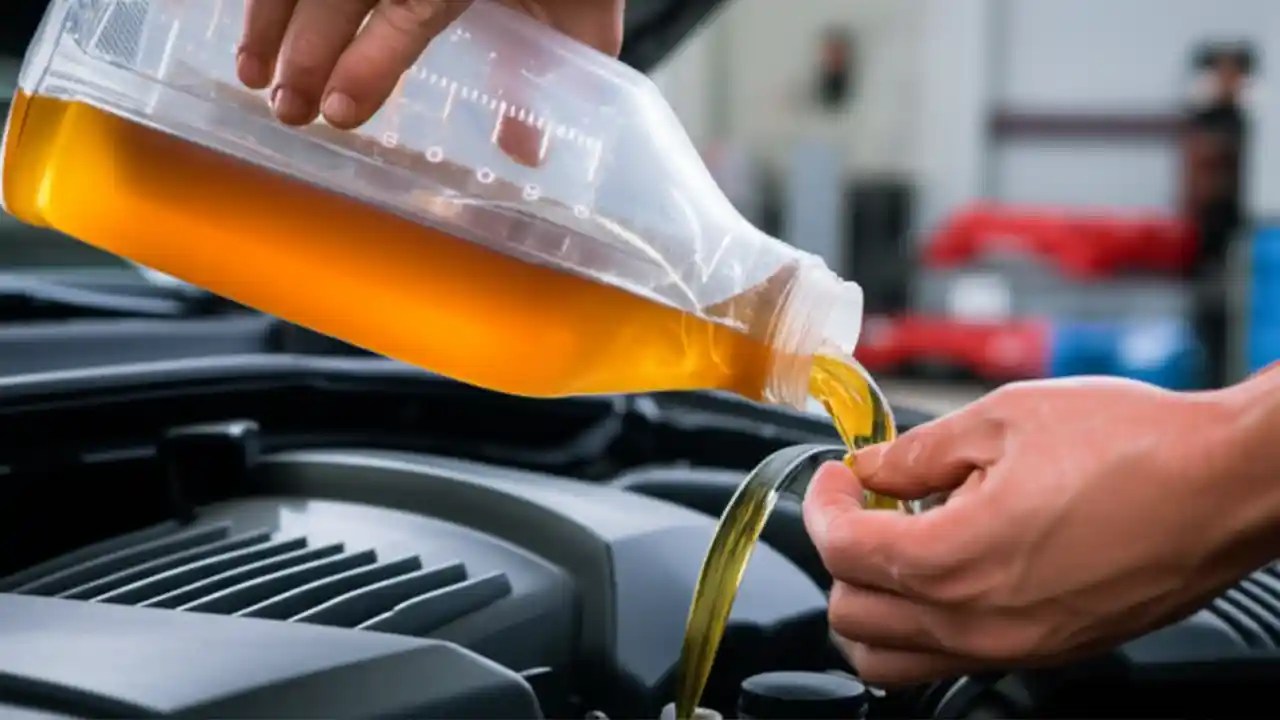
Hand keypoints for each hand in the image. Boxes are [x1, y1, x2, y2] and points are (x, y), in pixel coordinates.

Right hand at [237, 0, 625, 127]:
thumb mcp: (581, 2)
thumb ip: (555, 70)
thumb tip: (525, 154)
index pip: (409, 12)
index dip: (369, 63)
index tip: (337, 110)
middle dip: (304, 53)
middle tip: (286, 111)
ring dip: (269, 15)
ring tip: (250, 70)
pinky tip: (253, 13)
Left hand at [803, 377, 1277, 685]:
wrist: (1224, 488)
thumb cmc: (1133, 448)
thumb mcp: (1005, 418)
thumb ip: (918, 452)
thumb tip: (871, 467)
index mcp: (955, 559)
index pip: (838, 550)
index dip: (821, 503)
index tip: (837, 475)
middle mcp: (976, 622)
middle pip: (851, 615)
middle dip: (839, 553)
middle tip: (864, 505)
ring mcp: (1010, 648)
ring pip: (890, 660)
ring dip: (872, 602)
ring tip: (898, 544)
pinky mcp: (1041, 652)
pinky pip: (948, 660)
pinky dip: (922, 623)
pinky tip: (952, 566)